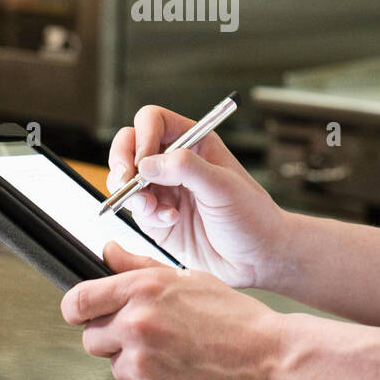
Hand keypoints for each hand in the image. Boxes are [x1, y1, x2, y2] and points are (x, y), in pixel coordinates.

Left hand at [62, 242, 286, 379]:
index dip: (77, 308)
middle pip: (91, 338)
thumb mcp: (188, 278)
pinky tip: (183, 374)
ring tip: (176, 354)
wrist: (273, 360)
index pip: (78, 301)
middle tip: (148, 335)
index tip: (81, 313)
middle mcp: (137, 325)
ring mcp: (143, 364)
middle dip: (112, 337)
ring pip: (115, 366)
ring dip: (136, 362)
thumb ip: (139, 266)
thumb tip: (108, 252)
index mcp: (143, 289)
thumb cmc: (237, 318)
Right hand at [106, 104, 289, 286]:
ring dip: (132, 193)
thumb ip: (186, 168)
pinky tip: (169, 221)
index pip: (153, 121)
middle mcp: (175, 162)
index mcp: (195, 142)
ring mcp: (164, 189)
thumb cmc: (253, 216)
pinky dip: (145, 215)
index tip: (142, 161)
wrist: (257, 257)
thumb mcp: (223, 186)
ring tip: (153, 208)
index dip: (142, 136)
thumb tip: (148, 163)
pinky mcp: (157, 217)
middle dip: (121, 161)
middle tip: (124, 181)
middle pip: (130, 145)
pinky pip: (135, 209)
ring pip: (126, 178)